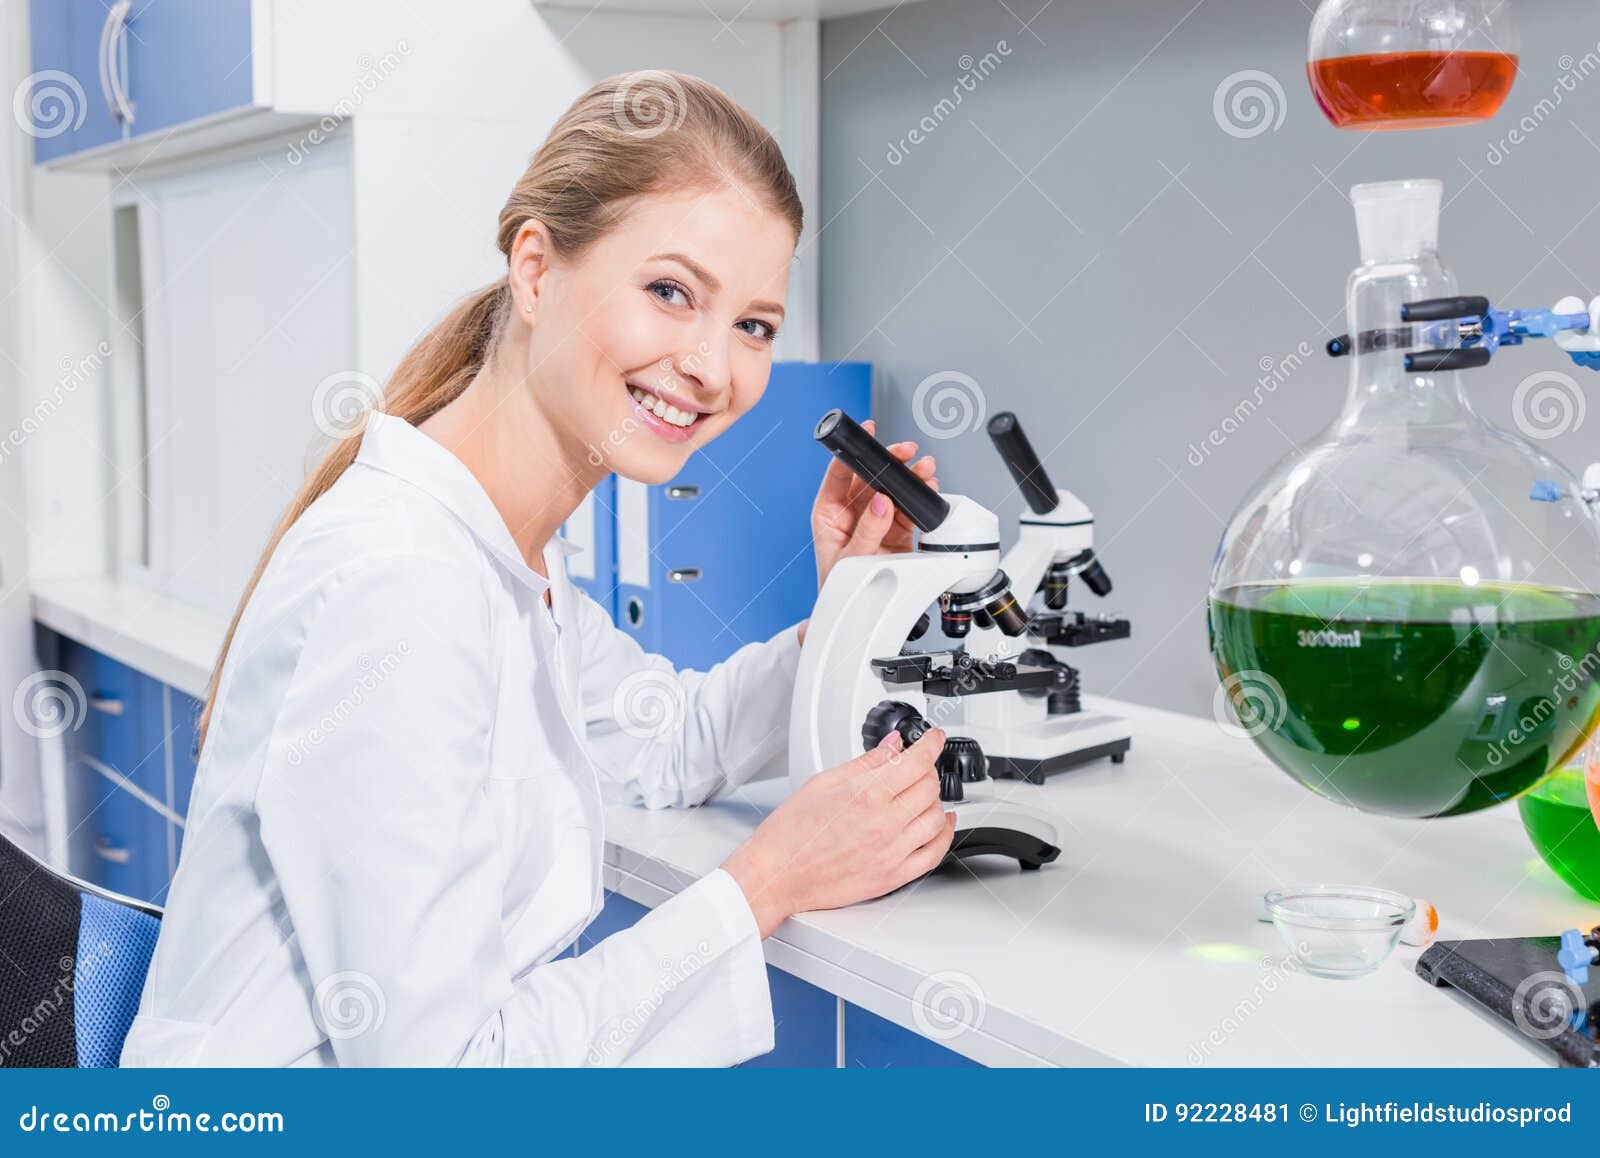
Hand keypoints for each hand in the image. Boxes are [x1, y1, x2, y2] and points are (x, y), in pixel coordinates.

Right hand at [721, 728, 954, 936]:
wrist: (777, 875)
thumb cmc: (790, 832)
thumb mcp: (822, 783)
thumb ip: (865, 763)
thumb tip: (892, 745)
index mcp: (865, 794)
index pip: (916, 761)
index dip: (931, 743)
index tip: (934, 738)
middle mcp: (883, 823)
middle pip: (929, 787)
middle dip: (927, 770)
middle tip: (917, 766)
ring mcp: (891, 852)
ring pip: (936, 818)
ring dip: (935, 801)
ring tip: (922, 795)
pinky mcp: (892, 876)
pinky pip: (933, 854)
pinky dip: (944, 835)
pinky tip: (941, 824)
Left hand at [810, 418, 937, 592]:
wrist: (858, 611)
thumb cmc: (840, 586)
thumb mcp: (850, 559)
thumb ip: (866, 531)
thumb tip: (880, 503)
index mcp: (829, 512)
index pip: (839, 474)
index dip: (851, 451)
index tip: (865, 434)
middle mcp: (851, 511)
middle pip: (870, 476)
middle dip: (889, 460)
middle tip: (905, 451)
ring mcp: (875, 518)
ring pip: (892, 488)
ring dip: (908, 476)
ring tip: (924, 467)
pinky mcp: (895, 528)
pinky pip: (907, 506)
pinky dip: (919, 495)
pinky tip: (927, 486)